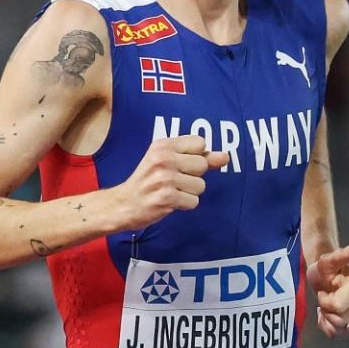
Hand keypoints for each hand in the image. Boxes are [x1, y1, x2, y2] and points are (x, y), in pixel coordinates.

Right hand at [112, 135, 229, 228]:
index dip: (195, 156)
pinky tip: (169, 202)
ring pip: (200, 185)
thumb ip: (199, 157)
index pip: (200, 143)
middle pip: (202, 165)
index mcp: (162, 145)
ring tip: (170, 192)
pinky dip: (184, 204)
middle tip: (172, 180)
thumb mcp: (169, 161)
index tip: (179, 164)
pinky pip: (194, 201)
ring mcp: (164, 178)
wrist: (123, 204)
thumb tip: (225, 156)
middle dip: (193, 176)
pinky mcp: (166, 197)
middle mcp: (163, 159)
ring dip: (189, 192)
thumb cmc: (148, 182)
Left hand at [308, 244, 348, 338]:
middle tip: (326, 299)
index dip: (324, 301)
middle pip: (340, 320)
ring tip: (329, 307)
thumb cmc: (326, 272)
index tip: (325, 291)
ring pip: (342, 329)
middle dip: (326, 312)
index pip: (336, 306)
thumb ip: (335, 258)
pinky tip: (333, 316)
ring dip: (329, 320)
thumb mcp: (324, 264)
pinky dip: (334, 329)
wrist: (329, 281)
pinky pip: (345, 335)